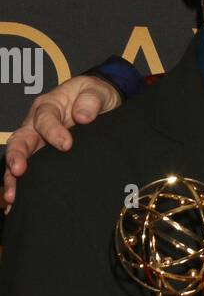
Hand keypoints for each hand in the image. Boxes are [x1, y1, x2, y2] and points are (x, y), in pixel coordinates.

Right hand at [2, 76, 120, 210]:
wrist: (99, 104)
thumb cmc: (96, 96)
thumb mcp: (97, 91)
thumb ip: (91, 100)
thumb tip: (83, 116)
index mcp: (50, 104)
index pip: (45, 117)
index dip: (53, 130)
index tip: (66, 144)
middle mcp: (37, 123)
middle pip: (21, 138)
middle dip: (18, 155)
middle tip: (19, 170)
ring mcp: (37, 141)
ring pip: (19, 157)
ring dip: (13, 176)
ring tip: (12, 195)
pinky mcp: (42, 157)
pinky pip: (28, 171)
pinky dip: (20, 186)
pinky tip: (16, 204)